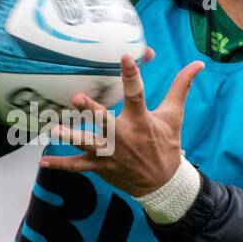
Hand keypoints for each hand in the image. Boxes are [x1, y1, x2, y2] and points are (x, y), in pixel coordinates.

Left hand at [40, 52, 203, 196]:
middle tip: (77, 98)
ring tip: (53, 129)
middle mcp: (123, 137)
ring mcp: (110, 154)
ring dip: (70, 137)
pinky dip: (61, 166)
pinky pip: (78, 167)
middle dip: (91, 110)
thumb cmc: (166, 145)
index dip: (131, 75)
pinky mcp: (101, 168)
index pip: (137, 94)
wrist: (163, 184)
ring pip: (87, 144)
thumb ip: (181, 87)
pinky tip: (43, 163)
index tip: (124, 57)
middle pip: (105, 122)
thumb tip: (198, 64)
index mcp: (140, 121)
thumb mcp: (174, 115)